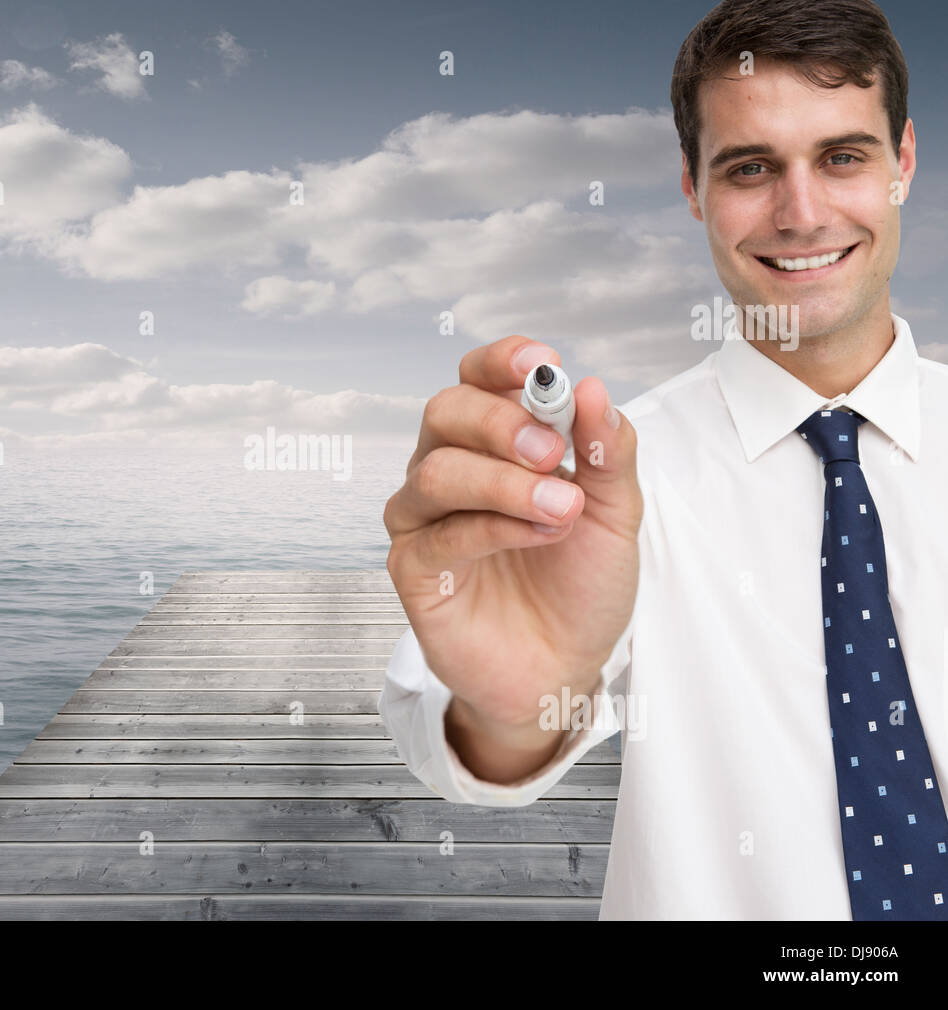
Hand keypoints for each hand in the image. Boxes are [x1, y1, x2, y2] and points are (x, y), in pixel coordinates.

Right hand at [383, 336, 642, 740]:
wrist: (565, 667)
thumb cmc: (579, 586)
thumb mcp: (616, 513)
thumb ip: (607, 451)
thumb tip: (593, 387)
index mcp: (490, 443)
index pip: (476, 379)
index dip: (501, 362)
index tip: (542, 365)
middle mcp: (447, 470)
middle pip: (446, 411)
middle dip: (502, 421)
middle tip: (552, 450)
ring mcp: (424, 519)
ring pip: (436, 470)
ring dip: (505, 482)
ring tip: (564, 508)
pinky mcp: (413, 570)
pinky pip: (440, 534)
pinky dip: (494, 528)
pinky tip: (538, 536)